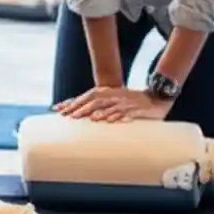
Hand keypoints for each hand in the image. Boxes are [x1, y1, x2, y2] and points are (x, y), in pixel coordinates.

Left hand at [53, 86, 172, 122]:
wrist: (157, 99)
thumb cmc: (130, 103)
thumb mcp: (112, 101)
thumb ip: (96, 106)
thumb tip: (76, 114)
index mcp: (105, 93)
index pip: (85, 97)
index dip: (71, 102)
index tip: (57, 109)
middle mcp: (113, 96)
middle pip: (94, 101)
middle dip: (81, 108)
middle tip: (70, 117)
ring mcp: (124, 102)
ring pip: (109, 106)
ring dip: (98, 112)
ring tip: (90, 119)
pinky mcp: (136, 109)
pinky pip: (126, 112)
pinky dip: (117, 116)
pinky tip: (110, 120)